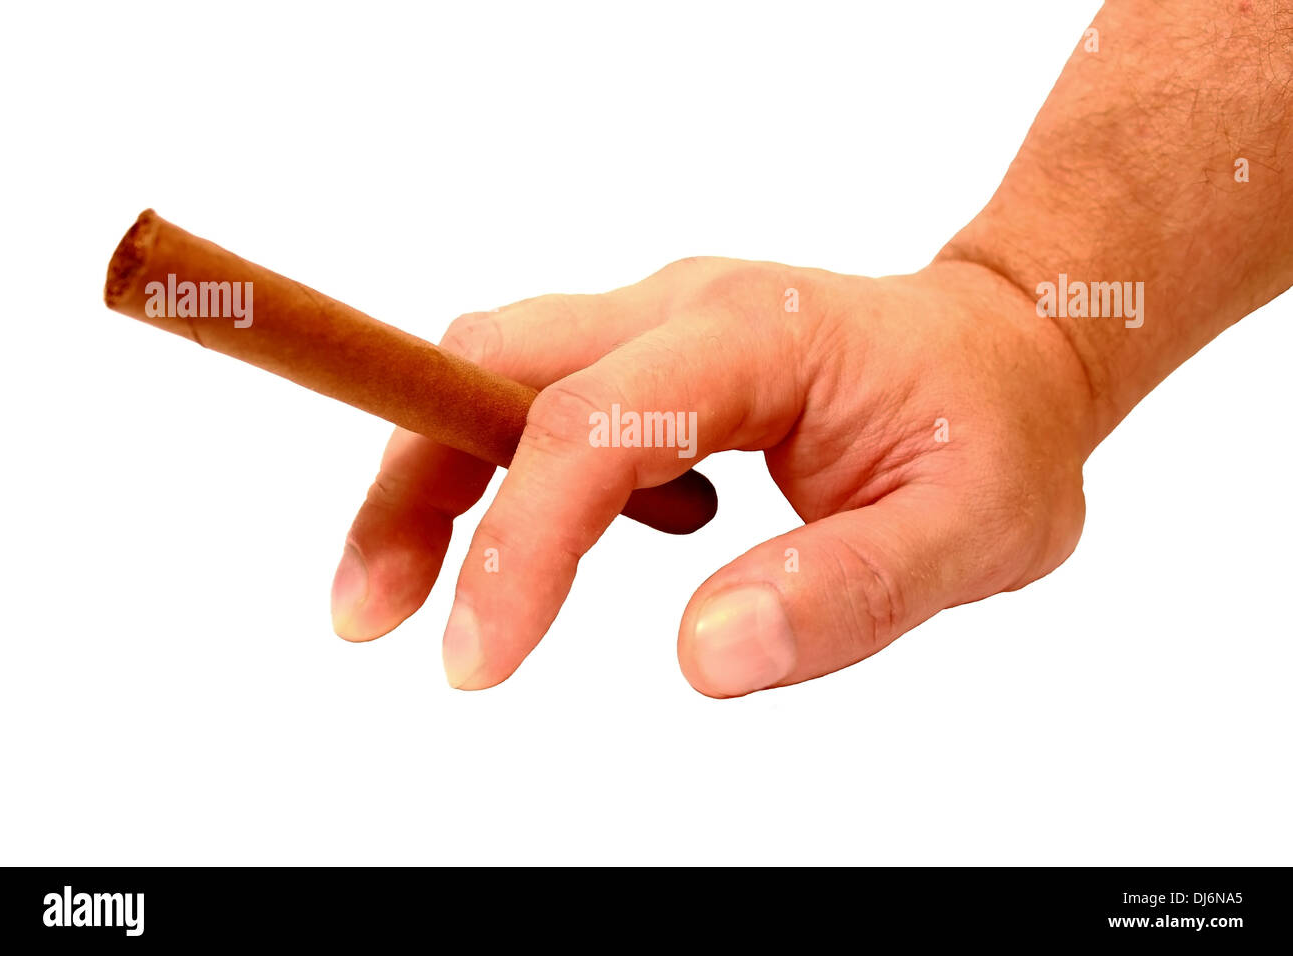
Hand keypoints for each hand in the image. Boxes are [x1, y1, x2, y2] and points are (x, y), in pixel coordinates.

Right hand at [330, 256, 1096, 695]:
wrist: (1012, 350)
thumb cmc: (999, 430)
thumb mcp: (973, 530)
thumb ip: (848, 593)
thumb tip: (701, 658)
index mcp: (755, 336)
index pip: (592, 423)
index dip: (514, 542)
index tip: (472, 661)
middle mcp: (680, 308)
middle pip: (493, 369)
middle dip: (410, 488)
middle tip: (368, 617)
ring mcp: (655, 325)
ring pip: (493, 377)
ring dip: (433, 484)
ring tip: (420, 606)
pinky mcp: (646, 358)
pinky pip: (539, 405)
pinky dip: (501, 482)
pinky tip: (559, 559)